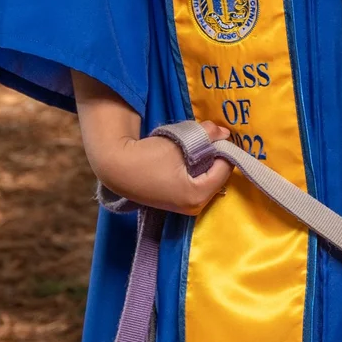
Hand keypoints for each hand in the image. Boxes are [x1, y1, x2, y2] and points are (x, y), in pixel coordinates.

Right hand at [93, 121, 231, 216]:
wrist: (116, 169)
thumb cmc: (147, 156)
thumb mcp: (179, 141)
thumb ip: (205, 135)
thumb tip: (225, 133)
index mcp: (197, 195)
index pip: (224, 169)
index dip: (223, 150)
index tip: (217, 136)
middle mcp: (194, 207)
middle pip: (217, 177)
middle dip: (215, 158)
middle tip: (207, 141)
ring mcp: (185, 208)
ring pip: (207, 181)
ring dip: (205, 164)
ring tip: (193, 149)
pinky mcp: (176, 204)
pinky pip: (196, 185)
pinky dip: (196, 172)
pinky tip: (184, 161)